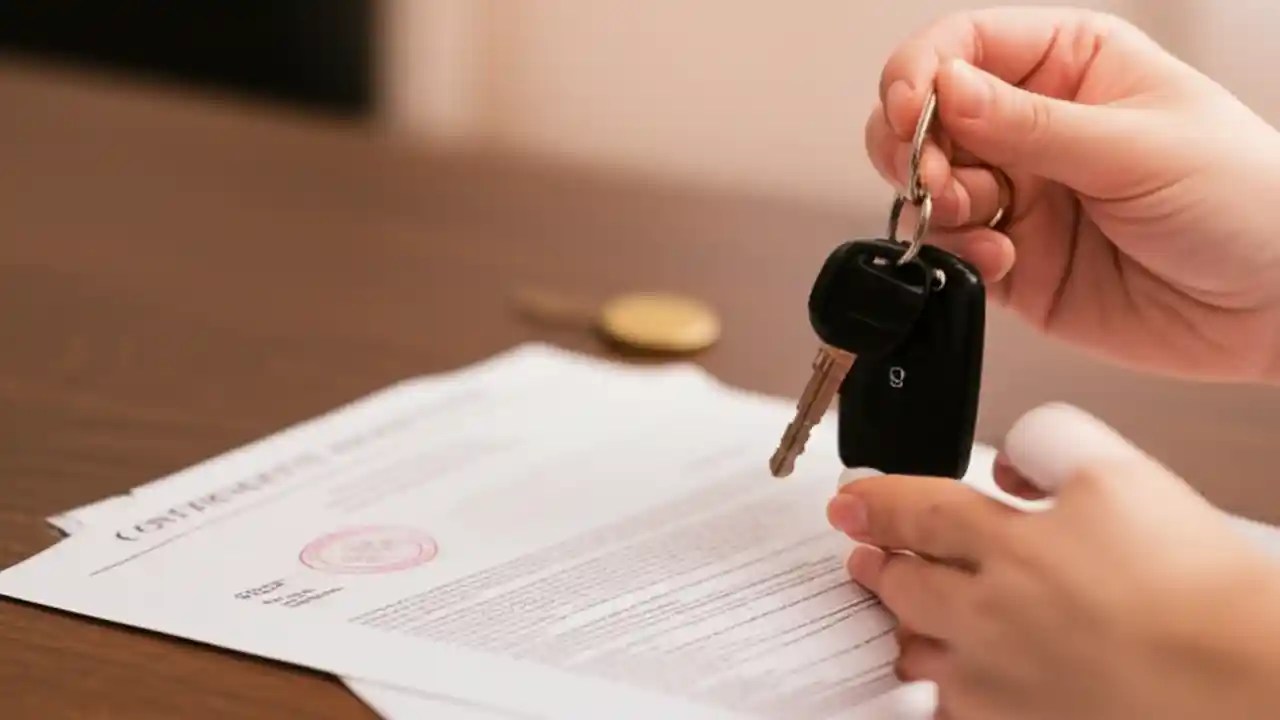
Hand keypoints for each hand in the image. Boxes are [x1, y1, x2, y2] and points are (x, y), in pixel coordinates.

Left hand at [827, 403, 1279, 719]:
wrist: (1244, 686)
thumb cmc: (1198, 590)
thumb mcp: (1120, 472)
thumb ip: (1048, 442)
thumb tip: (1008, 464)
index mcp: (1008, 544)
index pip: (913, 512)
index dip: (875, 501)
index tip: (850, 502)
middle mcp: (985, 616)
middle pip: (901, 584)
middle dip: (878, 564)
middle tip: (870, 557)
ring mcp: (994, 683)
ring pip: (914, 653)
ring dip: (906, 627)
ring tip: (910, 616)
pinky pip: (946, 712)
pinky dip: (943, 689)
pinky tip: (961, 676)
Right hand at [866, 7, 1279, 382]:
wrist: (1276, 309)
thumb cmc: (1246, 201)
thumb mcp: (1136, 147)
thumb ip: (1029, 124)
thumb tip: (942, 88)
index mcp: (1071, 66)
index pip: (964, 45)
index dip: (922, 72)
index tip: (911, 110)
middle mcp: (1033, 126)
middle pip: (926, 116)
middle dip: (912, 145)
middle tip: (932, 177)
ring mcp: (1021, 195)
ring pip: (927, 186)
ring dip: (935, 203)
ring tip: (980, 219)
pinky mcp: (1013, 261)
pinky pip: (953, 251)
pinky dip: (959, 257)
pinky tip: (1000, 261)